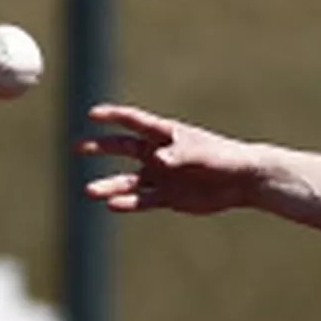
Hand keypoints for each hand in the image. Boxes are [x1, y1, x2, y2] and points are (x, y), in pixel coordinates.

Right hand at [78, 104, 267, 214]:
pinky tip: (112, 206)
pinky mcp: (167, 197)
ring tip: (90, 191)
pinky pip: (142, 200)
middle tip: (79, 147)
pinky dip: (128, 203)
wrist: (241, 180)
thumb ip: (179, 155)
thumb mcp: (202, 153)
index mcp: (165, 134)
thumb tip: (158, 161)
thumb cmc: (223, 158)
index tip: (92, 114)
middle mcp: (157, 154)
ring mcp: (160, 176)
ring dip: (110, 185)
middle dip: (101, 147)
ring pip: (128, 180)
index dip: (114, 116)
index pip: (134, 121)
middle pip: (123, 148)